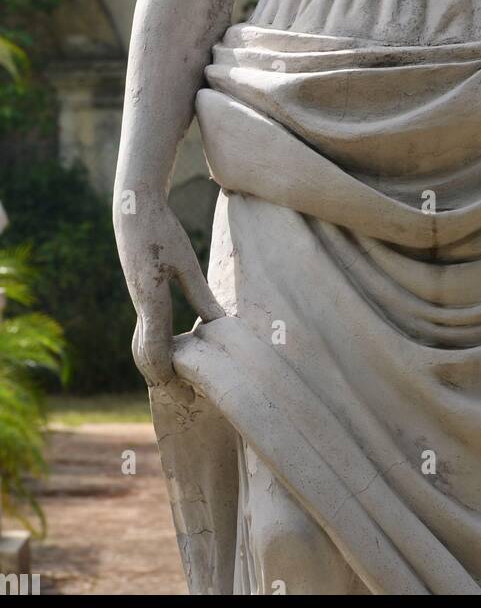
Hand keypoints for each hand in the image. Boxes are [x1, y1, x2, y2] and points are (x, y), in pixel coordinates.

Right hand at [114, 195, 224, 385]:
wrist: (133, 209)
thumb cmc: (162, 229)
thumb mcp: (186, 262)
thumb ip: (200, 294)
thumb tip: (220, 325)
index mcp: (151, 300)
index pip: (157, 351)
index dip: (170, 376)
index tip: (187, 394)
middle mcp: (141, 305)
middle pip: (145, 357)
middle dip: (164, 380)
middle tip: (188, 398)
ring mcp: (138, 300)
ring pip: (141, 346)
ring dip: (159, 367)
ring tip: (180, 381)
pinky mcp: (140, 294)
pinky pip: (143, 330)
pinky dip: (155, 348)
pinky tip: (172, 351)